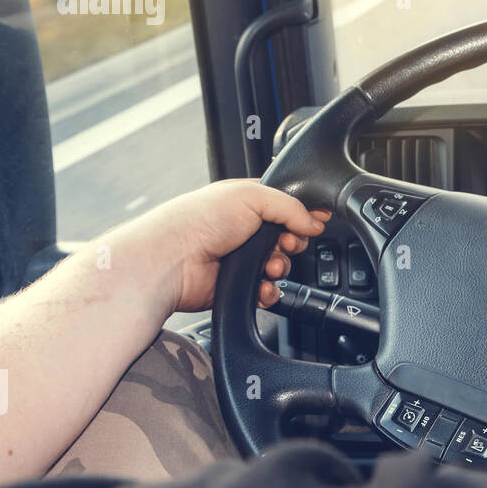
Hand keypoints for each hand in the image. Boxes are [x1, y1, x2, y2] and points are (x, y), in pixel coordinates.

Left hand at [101, 180, 331, 316]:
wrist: (171, 260)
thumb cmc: (197, 220)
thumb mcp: (252, 196)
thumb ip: (291, 206)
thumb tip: (314, 221)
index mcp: (246, 203)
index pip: (285, 207)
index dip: (302, 214)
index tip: (314, 221)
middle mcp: (243, 230)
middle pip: (288, 238)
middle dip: (293, 243)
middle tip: (285, 243)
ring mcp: (240, 259)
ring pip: (279, 266)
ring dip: (280, 267)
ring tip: (268, 266)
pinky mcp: (237, 285)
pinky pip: (266, 291)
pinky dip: (269, 291)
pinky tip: (261, 286)